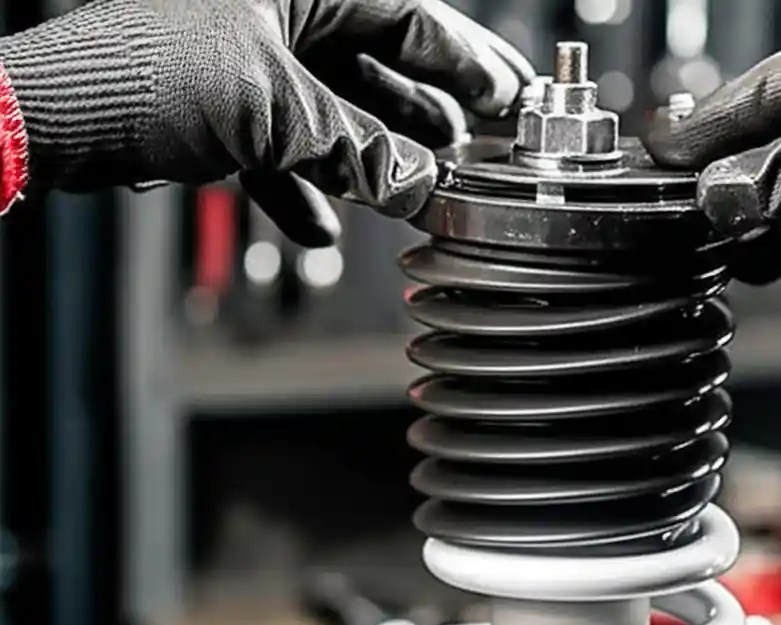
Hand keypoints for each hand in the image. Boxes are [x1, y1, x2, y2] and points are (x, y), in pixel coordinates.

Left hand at [0, 0, 533, 244]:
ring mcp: (245, 57)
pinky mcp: (218, 103)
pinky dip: (298, 184)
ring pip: (329, 111)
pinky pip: (279, 143)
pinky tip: (315, 227)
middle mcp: (276, 12)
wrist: (54, 117)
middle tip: (466, 151)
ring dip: (362, 162)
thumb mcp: (280, 116)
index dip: (463, 64)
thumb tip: (425, 186)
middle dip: (416, 121)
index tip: (506, 97)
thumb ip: (364, 153)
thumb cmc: (149, 76)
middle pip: (373, 67)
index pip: (408, 18)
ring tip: (404, 196)